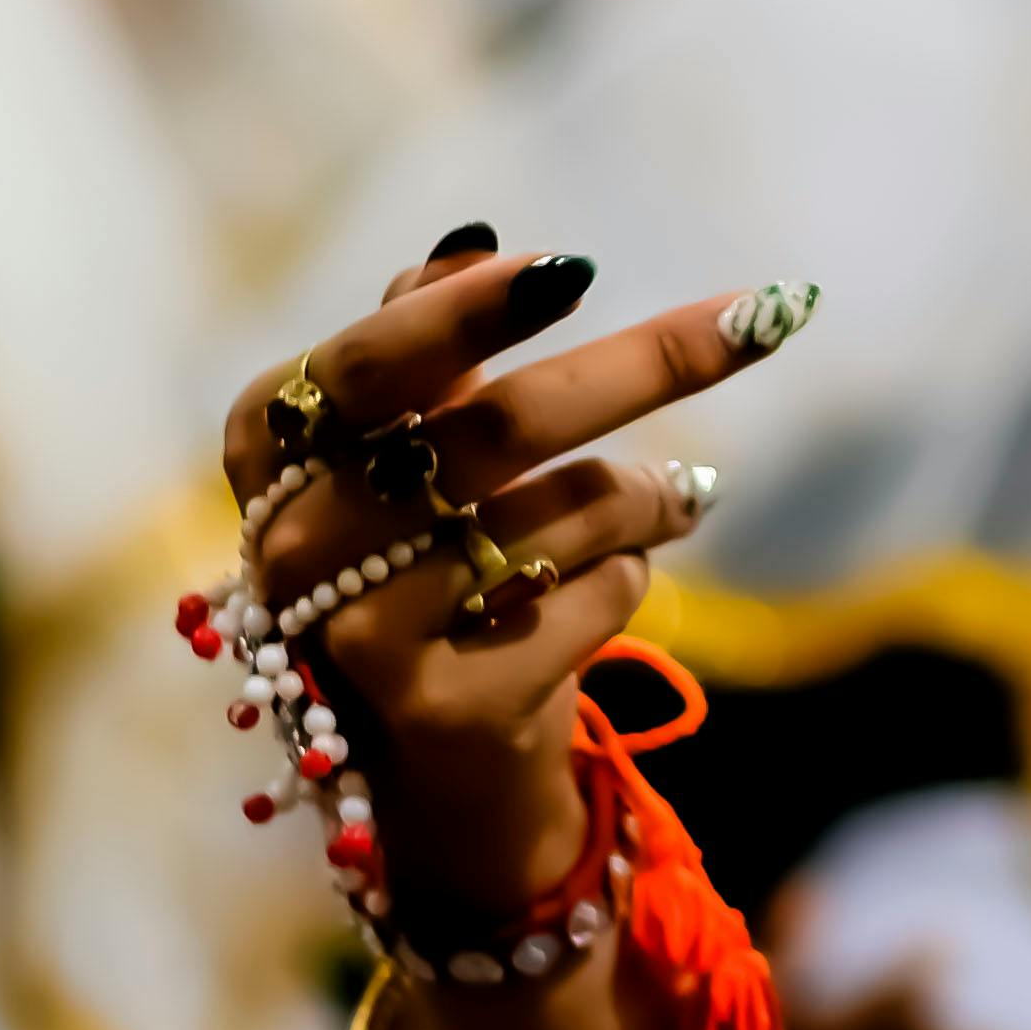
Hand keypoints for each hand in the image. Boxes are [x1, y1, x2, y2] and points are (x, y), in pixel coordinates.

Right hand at [228, 236, 808, 913]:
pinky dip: (635, 578)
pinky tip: (610, 594)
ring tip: (676, 500)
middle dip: (648, 362)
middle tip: (763, 315)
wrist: (433, 787)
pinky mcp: (450, 710)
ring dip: (654, 494)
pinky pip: (598, 596)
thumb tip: (476, 243)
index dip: (465, 315)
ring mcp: (364, 637)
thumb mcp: (397, 467)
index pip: (366, 365)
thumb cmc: (416, 584)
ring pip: (568, 511)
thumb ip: (423, 356)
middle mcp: (292, 548)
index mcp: (266, 458)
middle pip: (493, 428)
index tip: (574, 265)